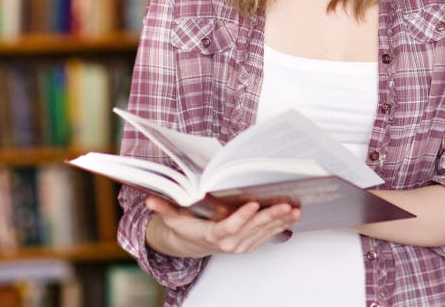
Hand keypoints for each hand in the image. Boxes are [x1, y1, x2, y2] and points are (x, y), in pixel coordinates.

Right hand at [144, 195, 299, 257]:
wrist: (192, 244)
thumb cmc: (187, 227)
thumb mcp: (173, 218)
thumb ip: (164, 208)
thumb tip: (149, 200)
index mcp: (212, 235)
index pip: (228, 228)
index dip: (241, 218)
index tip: (253, 205)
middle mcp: (229, 243)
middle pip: (252, 229)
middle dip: (270, 216)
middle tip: (285, 204)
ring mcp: (241, 245)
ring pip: (263, 233)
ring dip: (280, 221)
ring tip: (294, 209)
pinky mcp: (248, 243)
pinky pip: (267, 235)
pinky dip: (281, 226)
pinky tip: (292, 215)